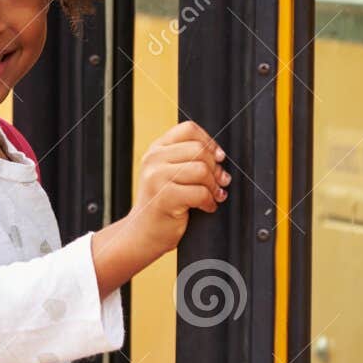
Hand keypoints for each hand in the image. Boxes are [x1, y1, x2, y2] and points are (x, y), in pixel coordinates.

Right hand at [91, 121, 228, 294]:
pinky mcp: (164, 197)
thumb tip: (220, 156)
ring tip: (212, 196)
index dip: (210, 142)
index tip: (217, 158)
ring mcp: (156, 177)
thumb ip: (187, 158)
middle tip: (218, 183)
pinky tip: (206, 207)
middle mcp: (153, 159)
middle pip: (199, 150)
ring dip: (214, 186)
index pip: (189, 129)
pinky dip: (209, 202)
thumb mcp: (170, 173)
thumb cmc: (162, 204)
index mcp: (156, 149)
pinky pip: (200, 193)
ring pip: (202, 170)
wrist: (143, 232)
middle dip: (215, 168)